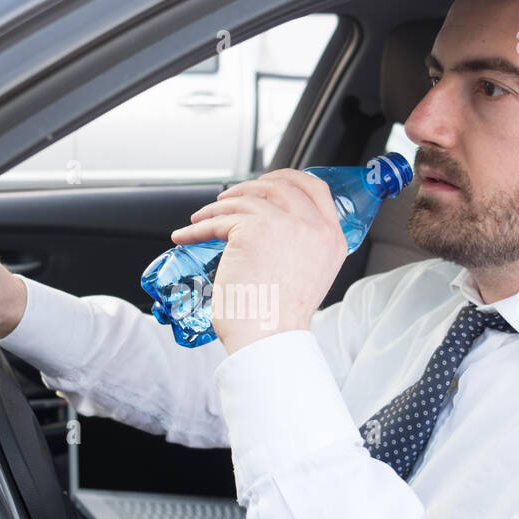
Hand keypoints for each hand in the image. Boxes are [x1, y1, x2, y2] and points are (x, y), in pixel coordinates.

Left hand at [170, 169, 345, 353]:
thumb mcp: (310, 275)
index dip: (289, 179)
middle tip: (229, 198)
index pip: (316, 188)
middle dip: (249, 187)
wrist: (268, 339)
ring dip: (218, 207)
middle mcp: (313, 227)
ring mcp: (283, 224)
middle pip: (280, 185)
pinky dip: (198, 227)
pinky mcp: (251, 229)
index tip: (268, 181)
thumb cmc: (280, 319)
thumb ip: (303, 246)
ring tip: (202, 219)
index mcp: (331, 238)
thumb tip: (277, 225)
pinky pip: (219, 220)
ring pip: (245, 200)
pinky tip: (187, 235)